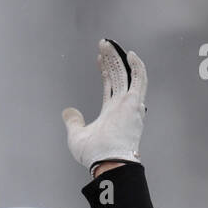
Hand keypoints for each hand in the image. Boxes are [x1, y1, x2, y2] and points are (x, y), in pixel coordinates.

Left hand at [62, 39, 146, 174]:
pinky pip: (139, 79)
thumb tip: (68, 111)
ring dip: (119, 58)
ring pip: (127, 74)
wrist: (107, 163)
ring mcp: (129, 104)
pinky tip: (128, 54)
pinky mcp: (134, 103)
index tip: (99, 58)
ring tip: (108, 44)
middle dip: (111, 59)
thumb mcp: (76, 135)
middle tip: (103, 44)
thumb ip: (73, 121)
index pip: (111, 85)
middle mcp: (122, 106)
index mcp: (112, 113)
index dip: (106, 70)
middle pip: (119, 76)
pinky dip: (137, 66)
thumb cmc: (94, 155)